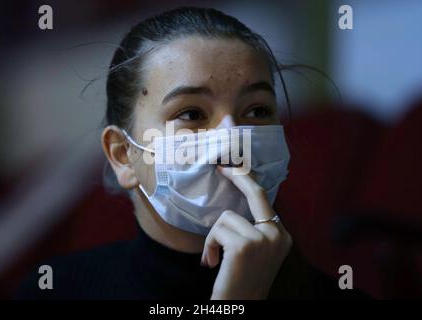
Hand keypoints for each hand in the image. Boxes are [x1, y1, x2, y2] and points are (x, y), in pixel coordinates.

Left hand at [201, 166, 292, 299]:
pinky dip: (209, 246)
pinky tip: (212, 264)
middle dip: (237, 177)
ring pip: (226, 218)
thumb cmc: (241, 280)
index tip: (232, 169)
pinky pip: (217, 232)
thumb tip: (235, 205)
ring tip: (214, 259)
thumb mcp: (255, 252)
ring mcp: (264, 239)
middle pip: (255, 194)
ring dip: (214, 238)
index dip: (247, 181)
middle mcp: (278, 235)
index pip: (265, 200)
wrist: (240, 307)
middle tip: (220, 167)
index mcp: (282, 236)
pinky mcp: (245, 246)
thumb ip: (252, 229)